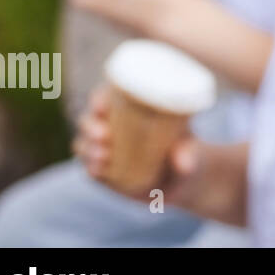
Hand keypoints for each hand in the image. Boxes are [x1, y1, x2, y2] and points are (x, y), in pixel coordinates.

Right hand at [73, 85, 201, 204]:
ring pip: (84, 145)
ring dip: (88, 149)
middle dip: (90, 126)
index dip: (98, 99)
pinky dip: (91, 169)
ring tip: (103, 155)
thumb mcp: (190, 146)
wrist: (183, 177)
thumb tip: (185, 164)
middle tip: (104, 135)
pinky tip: (97, 170)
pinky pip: (90, 170)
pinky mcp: (104, 173)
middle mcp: (111, 126)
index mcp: (128, 108)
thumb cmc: (186, 148)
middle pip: (88, 120)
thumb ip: (188, 152)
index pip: (104, 97)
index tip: (103, 106)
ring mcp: (105, 150)